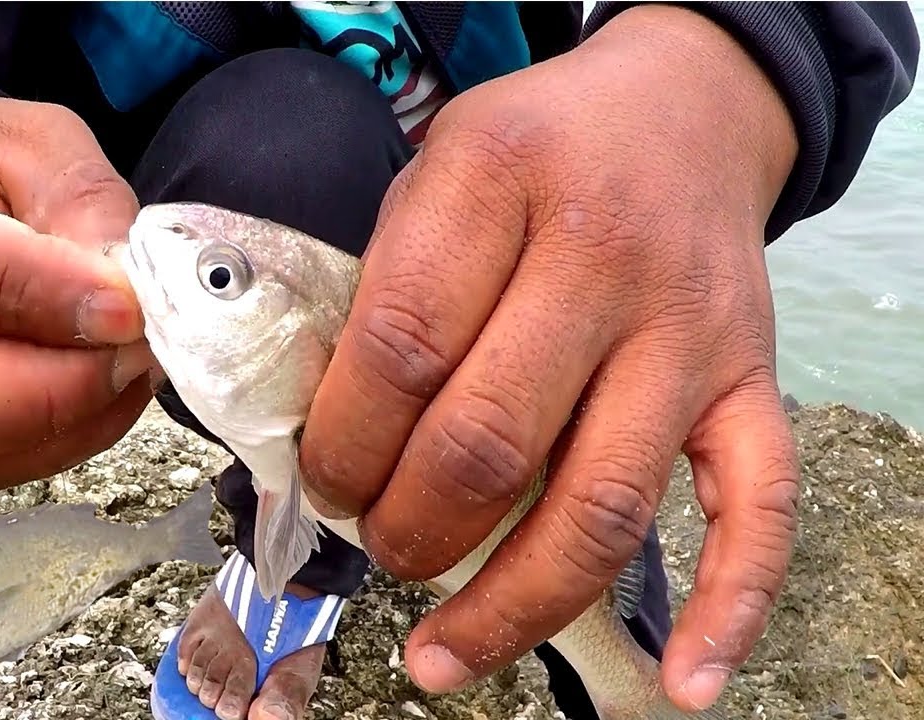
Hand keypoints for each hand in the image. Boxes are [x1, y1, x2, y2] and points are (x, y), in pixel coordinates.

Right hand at [0, 97, 158, 490]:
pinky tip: (104, 396)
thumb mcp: (33, 142)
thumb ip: (80, 202)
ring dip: (64, 422)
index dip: (35, 294)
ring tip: (130, 368)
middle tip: (139, 352)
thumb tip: (124, 292)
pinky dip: (56, 444)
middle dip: (53, 387)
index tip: (126, 307)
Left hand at [299, 6, 800, 711]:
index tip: (324, 482)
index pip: (401, 345)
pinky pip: (761, 508)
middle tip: (376, 544)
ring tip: (441, 650)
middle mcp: (604, 256)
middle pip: (490, 441)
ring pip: (602, 504)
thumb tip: (328, 445)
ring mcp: (689, 328)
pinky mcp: (752, 380)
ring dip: (510, 603)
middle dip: (408, 528)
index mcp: (498, 180)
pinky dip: (731, 609)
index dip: (344, 440)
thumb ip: (382, 293)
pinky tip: (684, 685)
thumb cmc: (530, 156)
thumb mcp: (430, 176)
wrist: (679, 110)